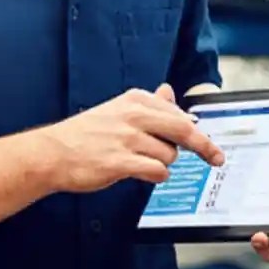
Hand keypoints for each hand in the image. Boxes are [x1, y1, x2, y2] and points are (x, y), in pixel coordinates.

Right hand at [40, 84, 224, 192]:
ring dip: (162, 164)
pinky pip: (156, 171)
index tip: (209, 143)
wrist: (53, 153)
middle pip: (183, 129)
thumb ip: (148, 103)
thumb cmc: (86, 134)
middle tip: (216, 158)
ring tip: (141, 162)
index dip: (197, 130)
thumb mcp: (118, 110)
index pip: (178, 113)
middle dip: (204, 146)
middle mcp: (133, 115)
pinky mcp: (120, 162)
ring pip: (169, 155)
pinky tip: (142, 173)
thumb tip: (169, 92)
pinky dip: (155, 175)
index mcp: (135, 100)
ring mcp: (127, 138)